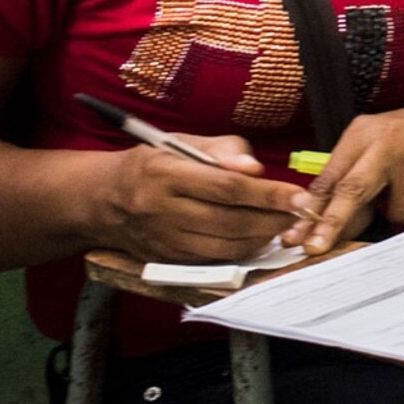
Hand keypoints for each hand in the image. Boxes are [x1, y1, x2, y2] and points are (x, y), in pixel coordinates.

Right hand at [87, 136, 311, 263]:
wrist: (101, 199)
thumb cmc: (153, 163)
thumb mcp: (184, 142)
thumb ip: (224, 150)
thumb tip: (255, 169)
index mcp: (166, 174)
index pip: (228, 188)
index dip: (268, 194)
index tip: (300, 196)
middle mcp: (161, 210)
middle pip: (229, 222)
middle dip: (272, 220)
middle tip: (302, 213)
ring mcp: (161, 239)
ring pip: (222, 247)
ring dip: (261, 239)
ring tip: (284, 225)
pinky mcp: (164, 259)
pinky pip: (210, 261)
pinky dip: (240, 252)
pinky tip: (258, 238)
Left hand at [292, 88, 403, 251]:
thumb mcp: (375, 150)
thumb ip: (348, 183)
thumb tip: (314, 225)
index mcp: (362, 134)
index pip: (330, 179)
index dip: (312, 212)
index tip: (296, 237)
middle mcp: (388, 138)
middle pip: (354, 189)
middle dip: (334, 222)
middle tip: (316, 246)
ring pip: (401, 209)